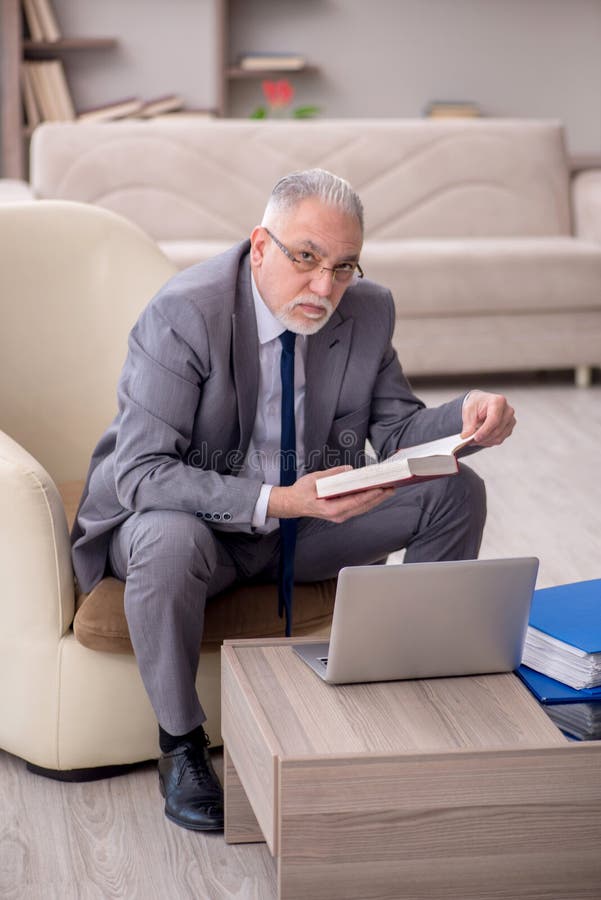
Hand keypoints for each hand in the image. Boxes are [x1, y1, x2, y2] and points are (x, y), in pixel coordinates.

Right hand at [267, 467, 394, 523]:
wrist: (293, 504)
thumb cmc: (301, 492)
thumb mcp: (314, 479)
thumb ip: (333, 474)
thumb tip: (349, 470)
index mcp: (331, 508)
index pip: (355, 501)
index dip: (370, 495)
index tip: (381, 488)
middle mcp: (338, 515)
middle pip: (363, 506)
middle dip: (379, 497)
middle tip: (392, 487)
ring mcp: (340, 516)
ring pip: (362, 508)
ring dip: (376, 500)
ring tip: (388, 490)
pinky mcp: (341, 513)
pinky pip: (358, 507)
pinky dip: (368, 500)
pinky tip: (375, 494)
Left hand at [461, 390, 515, 446]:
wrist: (481, 404)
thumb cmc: (477, 404)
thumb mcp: (468, 410)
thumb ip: (468, 423)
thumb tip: (466, 436)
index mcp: (499, 401)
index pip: (494, 419)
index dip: (485, 430)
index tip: (475, 437)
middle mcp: (508, 411)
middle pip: (497, 430)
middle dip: (482, 438)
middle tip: (469, 440)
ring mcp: (510, 421)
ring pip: (498, 438)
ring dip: (484, 441)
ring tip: (473, 439)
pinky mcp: (509, 429)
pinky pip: (499, 440)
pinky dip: (488, 441)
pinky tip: (481, 437)